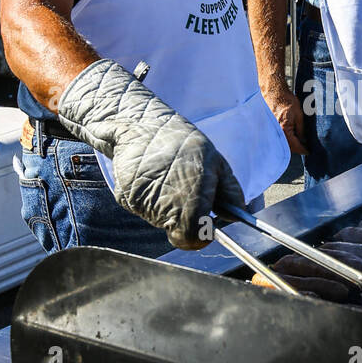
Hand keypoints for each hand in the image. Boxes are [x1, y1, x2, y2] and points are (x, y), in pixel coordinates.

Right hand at [57, 59, 245, 249]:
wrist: (141, 124)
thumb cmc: (184, 144)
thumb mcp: (217, 162)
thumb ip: (230, 192)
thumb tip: (236, 216)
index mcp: (190, 196)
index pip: (191, 238)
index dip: (200, 234)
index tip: (205, 222)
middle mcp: (163, 203)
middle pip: (175, 230)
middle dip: (184, 217)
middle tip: (186, 192)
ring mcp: (141, 202)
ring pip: (158, 221)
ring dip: (166, 207)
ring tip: (168, 178)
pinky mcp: (124, 198)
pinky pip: (142, 209)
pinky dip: (149, 199)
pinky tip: (152, 177)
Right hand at [262, 82, 306, 154]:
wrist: (273, 92)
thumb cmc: (285, 100)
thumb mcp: (299, 115)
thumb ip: (301, 129)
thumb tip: (304, 140)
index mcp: (284, 129)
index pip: (295, 146)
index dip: (303, 150)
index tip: (308, 151)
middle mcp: (276, 132)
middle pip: (288, 147)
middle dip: (297, 148)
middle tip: (306, 147)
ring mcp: (272, 130)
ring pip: (283, 143)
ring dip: (291, 144)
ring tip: (300, 141)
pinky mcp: (271, 127)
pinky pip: (279, 137)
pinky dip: (286, 139)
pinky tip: (291, 136)